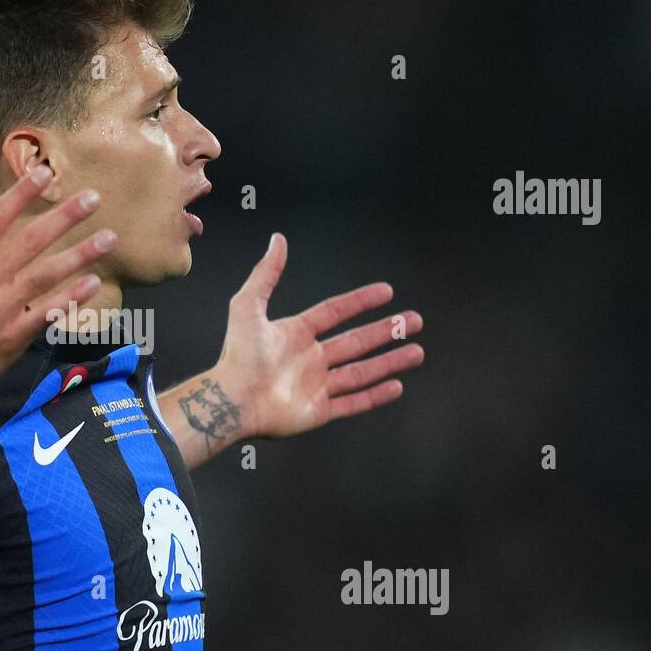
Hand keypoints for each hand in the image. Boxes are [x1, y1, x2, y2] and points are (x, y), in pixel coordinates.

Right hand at [0, 165, 116, 405]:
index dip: (22, 194)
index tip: (46, 173)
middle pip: (30, 241)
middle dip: (64, 217)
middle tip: (94, 198)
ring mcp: (0, 310)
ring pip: (46, 275)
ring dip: (79, 255)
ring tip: (108, 238)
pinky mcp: (13, 337)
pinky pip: (47, 313)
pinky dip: (70, 298)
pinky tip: (93, 283)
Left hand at [216, 232, 423, 437]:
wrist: (232, 399)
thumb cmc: (237, 355)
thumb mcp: (248, 306)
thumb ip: (266, 274)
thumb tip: (277, 239)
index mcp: (294, 334)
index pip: (334, 312)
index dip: (360, 301)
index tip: (386, 291)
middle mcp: (308, 359)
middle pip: (356, 342)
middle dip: (387, 331)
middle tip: (415, 320)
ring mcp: (315, 386)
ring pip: (361, 372)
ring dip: (390, 362)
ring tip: (417, 352)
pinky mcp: (318, 411)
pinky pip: (353, 402)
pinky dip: (376, 395)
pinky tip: (396, 385)